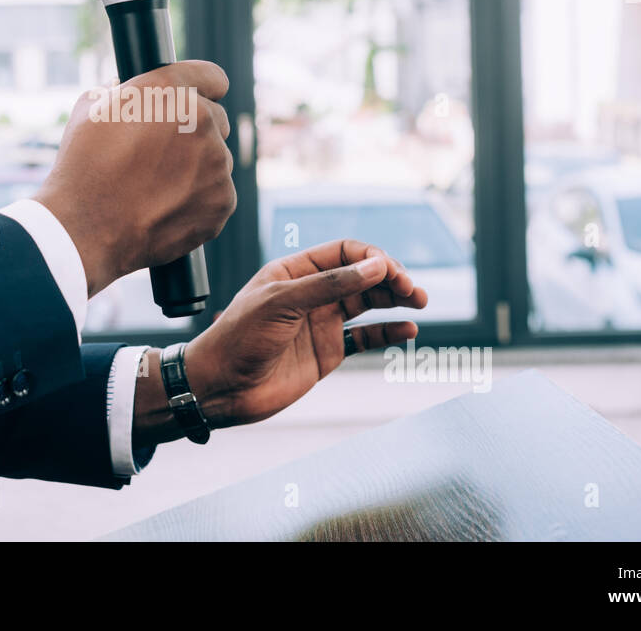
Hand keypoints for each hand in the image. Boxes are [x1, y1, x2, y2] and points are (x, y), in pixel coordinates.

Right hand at [33, 61, 235, 296]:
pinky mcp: (223, 201)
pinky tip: (166, 209)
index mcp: (170, 91)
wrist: (87, 228)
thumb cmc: (83, 167)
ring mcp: (217, 163)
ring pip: (217, 161)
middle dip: (196, 133)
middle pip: (216, 120)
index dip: (204, 88)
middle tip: (163, 155)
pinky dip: (199, 202)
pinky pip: (217, 195)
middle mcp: (201, 121)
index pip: (212, 77)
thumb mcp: (91, 109)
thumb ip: (122, 92)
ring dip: (197, 169)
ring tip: (157, 188)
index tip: (199, 99)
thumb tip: (127, 90)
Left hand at [133, 239, 427, 445]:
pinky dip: (388, 332)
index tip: (390, 270)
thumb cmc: (239, 338)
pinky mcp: (329, 351)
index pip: (343, 252)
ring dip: (395, 300)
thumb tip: (376, 265)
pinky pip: (366, 337)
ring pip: (368, 303)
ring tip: (419, 301)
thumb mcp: (281, 303)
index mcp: (294, 272)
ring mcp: (321, 322)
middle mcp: (311, 293)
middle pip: (361, 276)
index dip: (370, 257)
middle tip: (412, 289)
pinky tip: (407, 329)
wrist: (222, 387)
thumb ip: (329, 285)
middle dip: (389, 277)